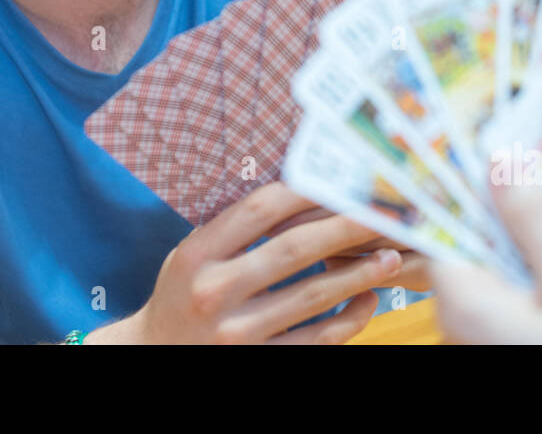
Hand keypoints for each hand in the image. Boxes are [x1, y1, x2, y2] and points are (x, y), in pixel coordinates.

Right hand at [85, 181, 400, 343]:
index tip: (343, 178)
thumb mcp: (191, 255)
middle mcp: (214, 292)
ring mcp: (236, 334)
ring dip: (358, 274)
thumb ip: (234, 229)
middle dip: (346, 227)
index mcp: (197, 254)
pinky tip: (367, 301)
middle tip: (385, 214)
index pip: (260, 209)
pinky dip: (347, 321)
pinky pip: (315, 342)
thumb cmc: (180, 296)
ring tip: (391, 257)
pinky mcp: (256, 364)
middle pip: (294, 249)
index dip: (307, 190)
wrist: (151, 356)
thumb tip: (301, 191)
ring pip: (312, 297)